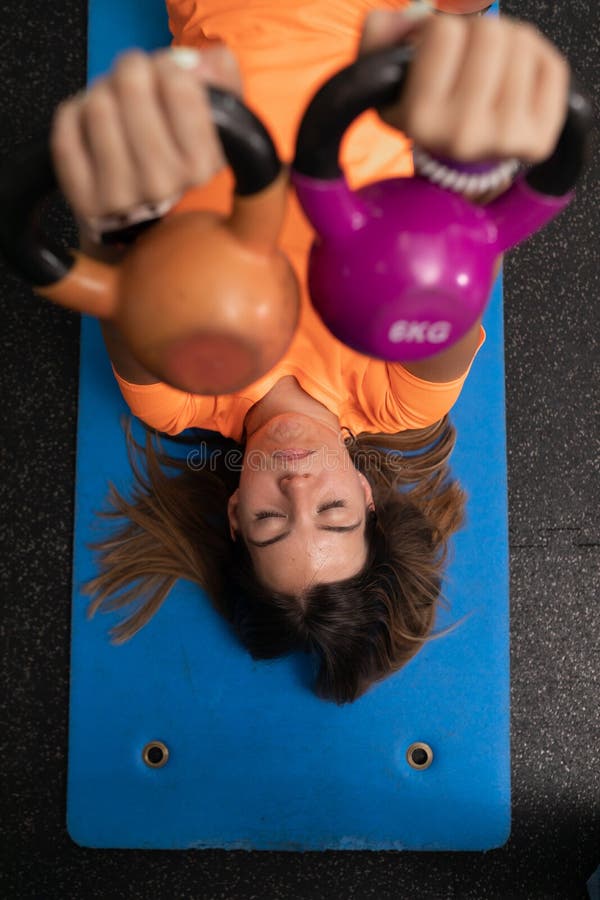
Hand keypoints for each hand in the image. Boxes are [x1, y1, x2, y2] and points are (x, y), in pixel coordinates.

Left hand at [49, 45, 242, 220]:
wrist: (151, 219)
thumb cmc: (181, 158)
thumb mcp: (218, 119)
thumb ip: (221, 79)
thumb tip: (198, 64)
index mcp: (201, 166)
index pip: (179, 88)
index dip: (169, 66)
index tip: (168, 74)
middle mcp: (162, 185)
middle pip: (131, 87)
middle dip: (131, 70)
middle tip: (136, 79)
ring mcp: (119, 196)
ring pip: (97, 105)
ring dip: (102, 90)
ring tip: (115, 103)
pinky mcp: (83, 198)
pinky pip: (67, 127)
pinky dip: (75, 113)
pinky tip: (92, 125)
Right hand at [359, 9, 569, 162]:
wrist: (454, 159)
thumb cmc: (425, 109)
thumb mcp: (388, 78)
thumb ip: (379, 38)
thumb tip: (405, 22)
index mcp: (421, 120)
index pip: (444, 31)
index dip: (439, 27)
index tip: (436, 48)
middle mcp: (462, 135)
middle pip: (489, 32)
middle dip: (477, 29)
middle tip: (468, 52)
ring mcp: (504, 139)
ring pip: (522, 42)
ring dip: (507, 41)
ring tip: (490, 65)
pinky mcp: (538, 138)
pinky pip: (551, 65)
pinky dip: (535, 60)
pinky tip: (513, 77)